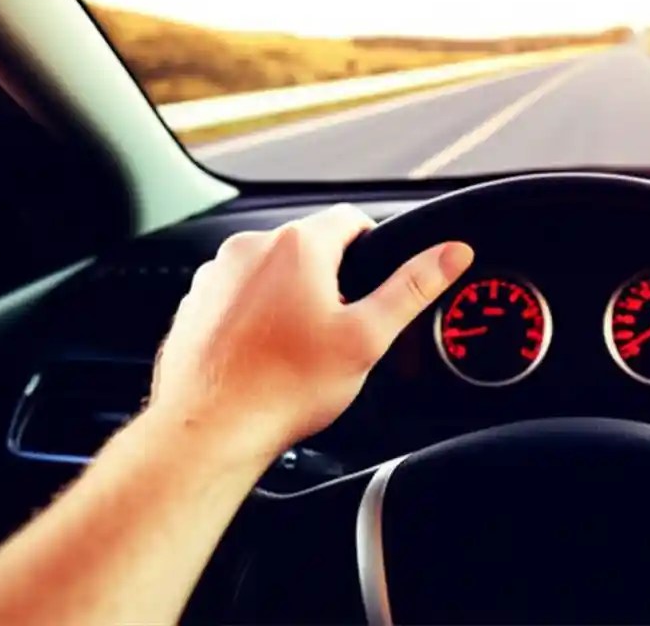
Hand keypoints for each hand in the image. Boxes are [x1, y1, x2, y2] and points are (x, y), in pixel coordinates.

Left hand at [149, 204, 472, 458]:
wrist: (209, 430)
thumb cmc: (284, 388)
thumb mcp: (367, 338)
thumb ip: (413, 289)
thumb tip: (453, 253)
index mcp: (298, 245)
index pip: (352, 219)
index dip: (374, 248)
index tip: (376, 285)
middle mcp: (251, 247)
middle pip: (310, 247)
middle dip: (332, 279)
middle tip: (341, 331)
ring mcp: (216, 274)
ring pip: (272, 271)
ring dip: (291, 296)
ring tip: (300, 350)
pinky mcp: (195, 302)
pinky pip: (239, 295)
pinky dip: (256, 316)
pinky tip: (265, 356)